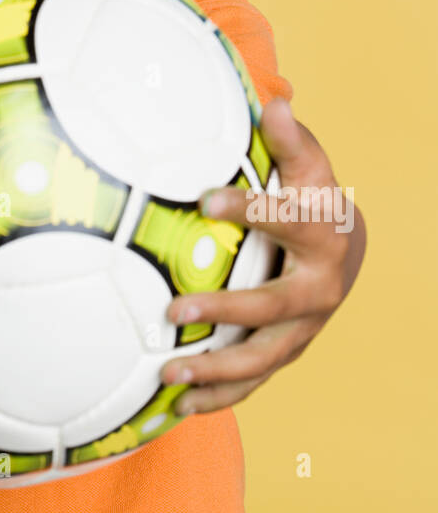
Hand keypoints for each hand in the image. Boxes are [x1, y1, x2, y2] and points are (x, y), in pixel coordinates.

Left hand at [161, 97, 366, 415]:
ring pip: (261, 357)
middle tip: (170, 310)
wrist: (347, 248)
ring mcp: (304, 328)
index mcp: (320, 233)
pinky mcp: (287, 351)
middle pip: (270, 305)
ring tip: (165, 375)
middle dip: (222, 310)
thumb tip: (275, 101)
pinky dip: (218, 398)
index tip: (204, 200)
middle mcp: (317, 288)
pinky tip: (175, 411)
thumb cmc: (312, 195)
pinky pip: (253, 381)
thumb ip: (289, 139)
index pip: (283, 218)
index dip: (247, 210)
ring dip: (214, 371)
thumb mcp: (307, 164)